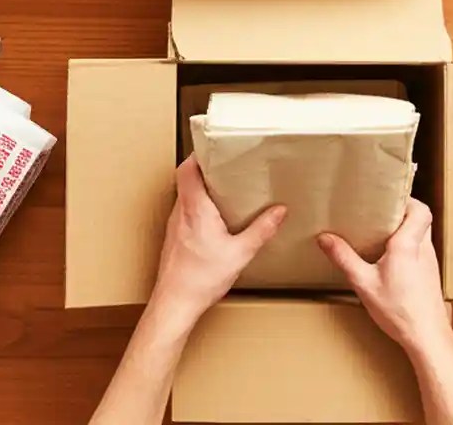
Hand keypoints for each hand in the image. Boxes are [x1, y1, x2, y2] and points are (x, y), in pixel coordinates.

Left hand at [150, 156, 286, 323]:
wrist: (175, 303)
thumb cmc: (200, 280)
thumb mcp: (240, 253)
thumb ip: (261, 229)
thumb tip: (278, 212)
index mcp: (195, 208)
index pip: (187, 168)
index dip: (199, 155)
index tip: (214, 148)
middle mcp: (180, 212)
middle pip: (186, 178)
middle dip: (205, 169)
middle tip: (226, 166)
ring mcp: (174, 225)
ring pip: (184, 195)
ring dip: (202, 189)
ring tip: (225, 190)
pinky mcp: (174, 238)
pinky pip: (184, 212)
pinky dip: (198, 207)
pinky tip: (215, 219)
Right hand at [317, 198, 449, 354]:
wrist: (426, 336)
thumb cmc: (400, 311)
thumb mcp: (364, 283)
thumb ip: (344, 258)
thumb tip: (325, 238)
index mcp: (408, 245)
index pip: (419, 209)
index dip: (406, 199)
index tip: (386, 196)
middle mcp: (423, 249)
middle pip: (421, 217)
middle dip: (401, 211)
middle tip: (378, 212)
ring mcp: (430, 262)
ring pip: (421, 233)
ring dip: (404, 228)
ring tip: (379, 232)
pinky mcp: (429, 274)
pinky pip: (420, 249)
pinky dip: (407, 245)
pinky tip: (388, 258)